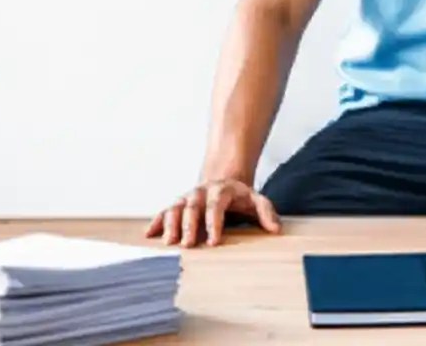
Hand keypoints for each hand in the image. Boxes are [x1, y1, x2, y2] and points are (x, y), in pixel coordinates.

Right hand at [145, 177, 281, 247]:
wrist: (225, 181)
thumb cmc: (242, 197)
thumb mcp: (258, 200)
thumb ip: (267, 213)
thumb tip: (275, 230)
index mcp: (222, 190)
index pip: (216, 206)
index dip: (214, 223)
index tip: (213, 242)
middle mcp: (201, 192)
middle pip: (192, 207)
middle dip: (189, 226)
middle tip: (186, 245)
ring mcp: (188, 197)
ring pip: (175, 207)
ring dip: (170, 224)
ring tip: (168, 243)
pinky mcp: (178, 204)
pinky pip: (165, 211)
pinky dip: (157, 221)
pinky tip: (150, 235)